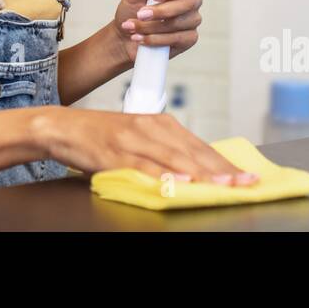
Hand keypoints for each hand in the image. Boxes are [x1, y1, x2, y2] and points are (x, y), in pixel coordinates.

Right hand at [34, 107, 257, 184]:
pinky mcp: (115, 152)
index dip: (223, 162)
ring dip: (201, 173)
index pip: (199, 145)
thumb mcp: (137, 137)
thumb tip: (195, 171)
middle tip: (245, 183)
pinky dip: (163, 175)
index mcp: (159, 122)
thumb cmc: (101, 135)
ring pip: (174, 158)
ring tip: (223, 185)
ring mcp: (133, 139)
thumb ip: (164, 151)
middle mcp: (150, 127)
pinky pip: (144, 166)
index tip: (246, 176)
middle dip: (221, 169)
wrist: (62, 127)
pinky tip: (179, 183)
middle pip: (193, 151)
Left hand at [110, 0, 202, 65]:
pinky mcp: (188, 39)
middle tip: (140, 14)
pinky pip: (177, 39)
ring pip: (179, 23)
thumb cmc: (131, 12)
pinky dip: (156, 39)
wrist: (124, 38)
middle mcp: (190, 2)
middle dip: (161, 11)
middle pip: (188, 3)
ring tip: (132, 27)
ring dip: (152, 26)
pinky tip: (141, 38)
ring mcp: (191, 21)